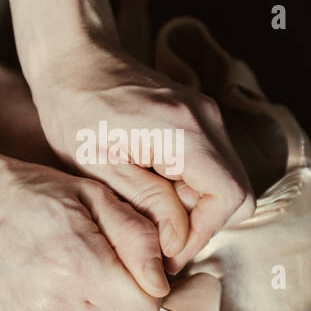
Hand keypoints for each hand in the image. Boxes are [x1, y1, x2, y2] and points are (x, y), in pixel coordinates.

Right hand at [0, 153, 166, 310]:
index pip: (146, 310)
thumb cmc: (28, 194)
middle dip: (128, 304)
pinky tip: (58, 296)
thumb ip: (137, 238)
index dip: (148, 288)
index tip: (132, 268)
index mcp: (76, 265)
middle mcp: (50, 304)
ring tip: (79, 281)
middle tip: (106, 271)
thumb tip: (159, 284)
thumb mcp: (94, 195)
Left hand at [30, 42, 254, 271]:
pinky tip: (152, 188)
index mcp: (183, 131)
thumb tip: (178, 242)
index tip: (167, 251)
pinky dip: (190, 188)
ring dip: (194, 207)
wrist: (73, 58)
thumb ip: (146, 203)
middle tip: (158, 236)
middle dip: (201, 224)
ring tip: (150, 211)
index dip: (202, 234)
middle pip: (237, 193)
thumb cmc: (74, 108)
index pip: (228, 197)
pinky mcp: (198, 118)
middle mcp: (206, 119)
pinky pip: (212, 166)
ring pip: (226, 181)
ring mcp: (206, 115)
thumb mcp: (99, 166)